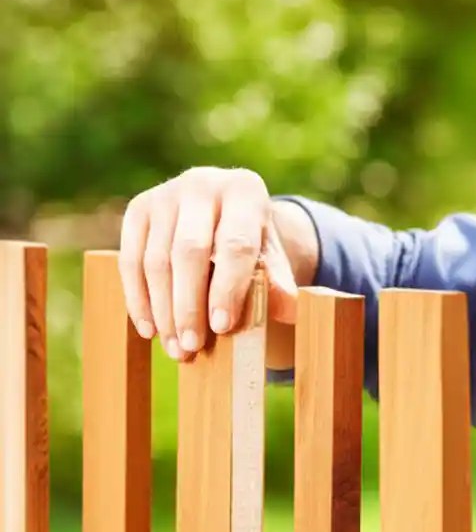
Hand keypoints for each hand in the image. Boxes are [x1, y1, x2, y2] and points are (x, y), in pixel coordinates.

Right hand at [118, 167, 298, 359]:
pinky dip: (139, 299)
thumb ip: (279, 281)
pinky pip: (131, 260)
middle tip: (193, 346)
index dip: (228, 288)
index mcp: (245, 190)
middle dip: (189, 305)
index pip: (235, 244)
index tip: (223, 327)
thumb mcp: (272, 255)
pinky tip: (151, 329)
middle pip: (189, 252)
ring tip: (176, 347)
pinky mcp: (138, 209)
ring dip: (163, 310)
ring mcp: (165, 194)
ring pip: (156, 260)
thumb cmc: (252, 240)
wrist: (223, 210)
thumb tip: (287, 310)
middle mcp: (202, 184)